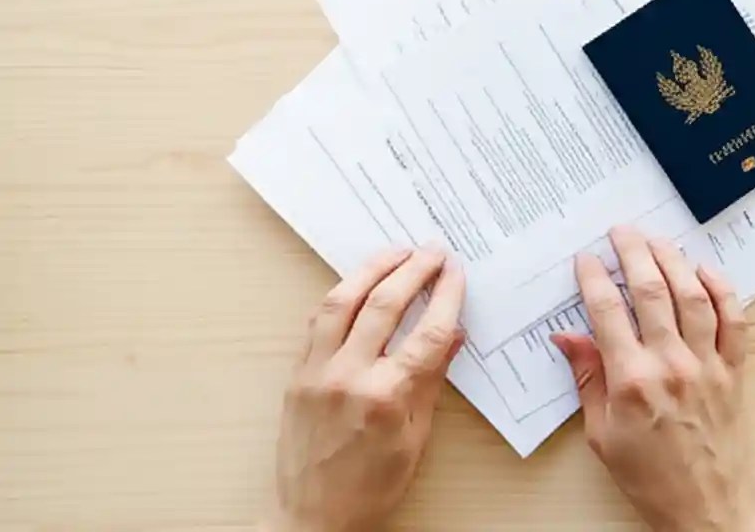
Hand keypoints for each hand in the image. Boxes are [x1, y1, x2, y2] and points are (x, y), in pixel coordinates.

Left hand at [263, 246, 465, 531]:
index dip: (446, 296)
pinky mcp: (298, 374)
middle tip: (433, 251)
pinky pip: (318, 320)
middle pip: (385, 304)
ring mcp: (318, 371)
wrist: (312, 517)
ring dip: (372, 269)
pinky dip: (341, 294)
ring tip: (396, 251)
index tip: (457, 273)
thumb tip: (453, 334)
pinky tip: (359, 283)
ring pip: (343, 300)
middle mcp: (349, 376)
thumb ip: (432, 380)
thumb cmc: (370, 488)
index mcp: (387, 397)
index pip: (426, 332)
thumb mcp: (416, 439)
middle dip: (413, 269)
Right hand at [552, 227, 754, 531]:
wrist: (705, 509)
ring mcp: (708, 365)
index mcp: (632, 382)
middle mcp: (672, 365)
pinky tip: (705, 271)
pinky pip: (734, 319)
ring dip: (674, 260)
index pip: (608, 311)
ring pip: (693, 295)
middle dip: (633, 252)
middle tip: (621, 231)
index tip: (585, 259)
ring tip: (657, 240)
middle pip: (651, 290)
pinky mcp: (734, 372)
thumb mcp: (601, 435)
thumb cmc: (650, 479)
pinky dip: (722, 289)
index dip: (594, 278)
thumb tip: (567, 338)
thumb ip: (587, 379)